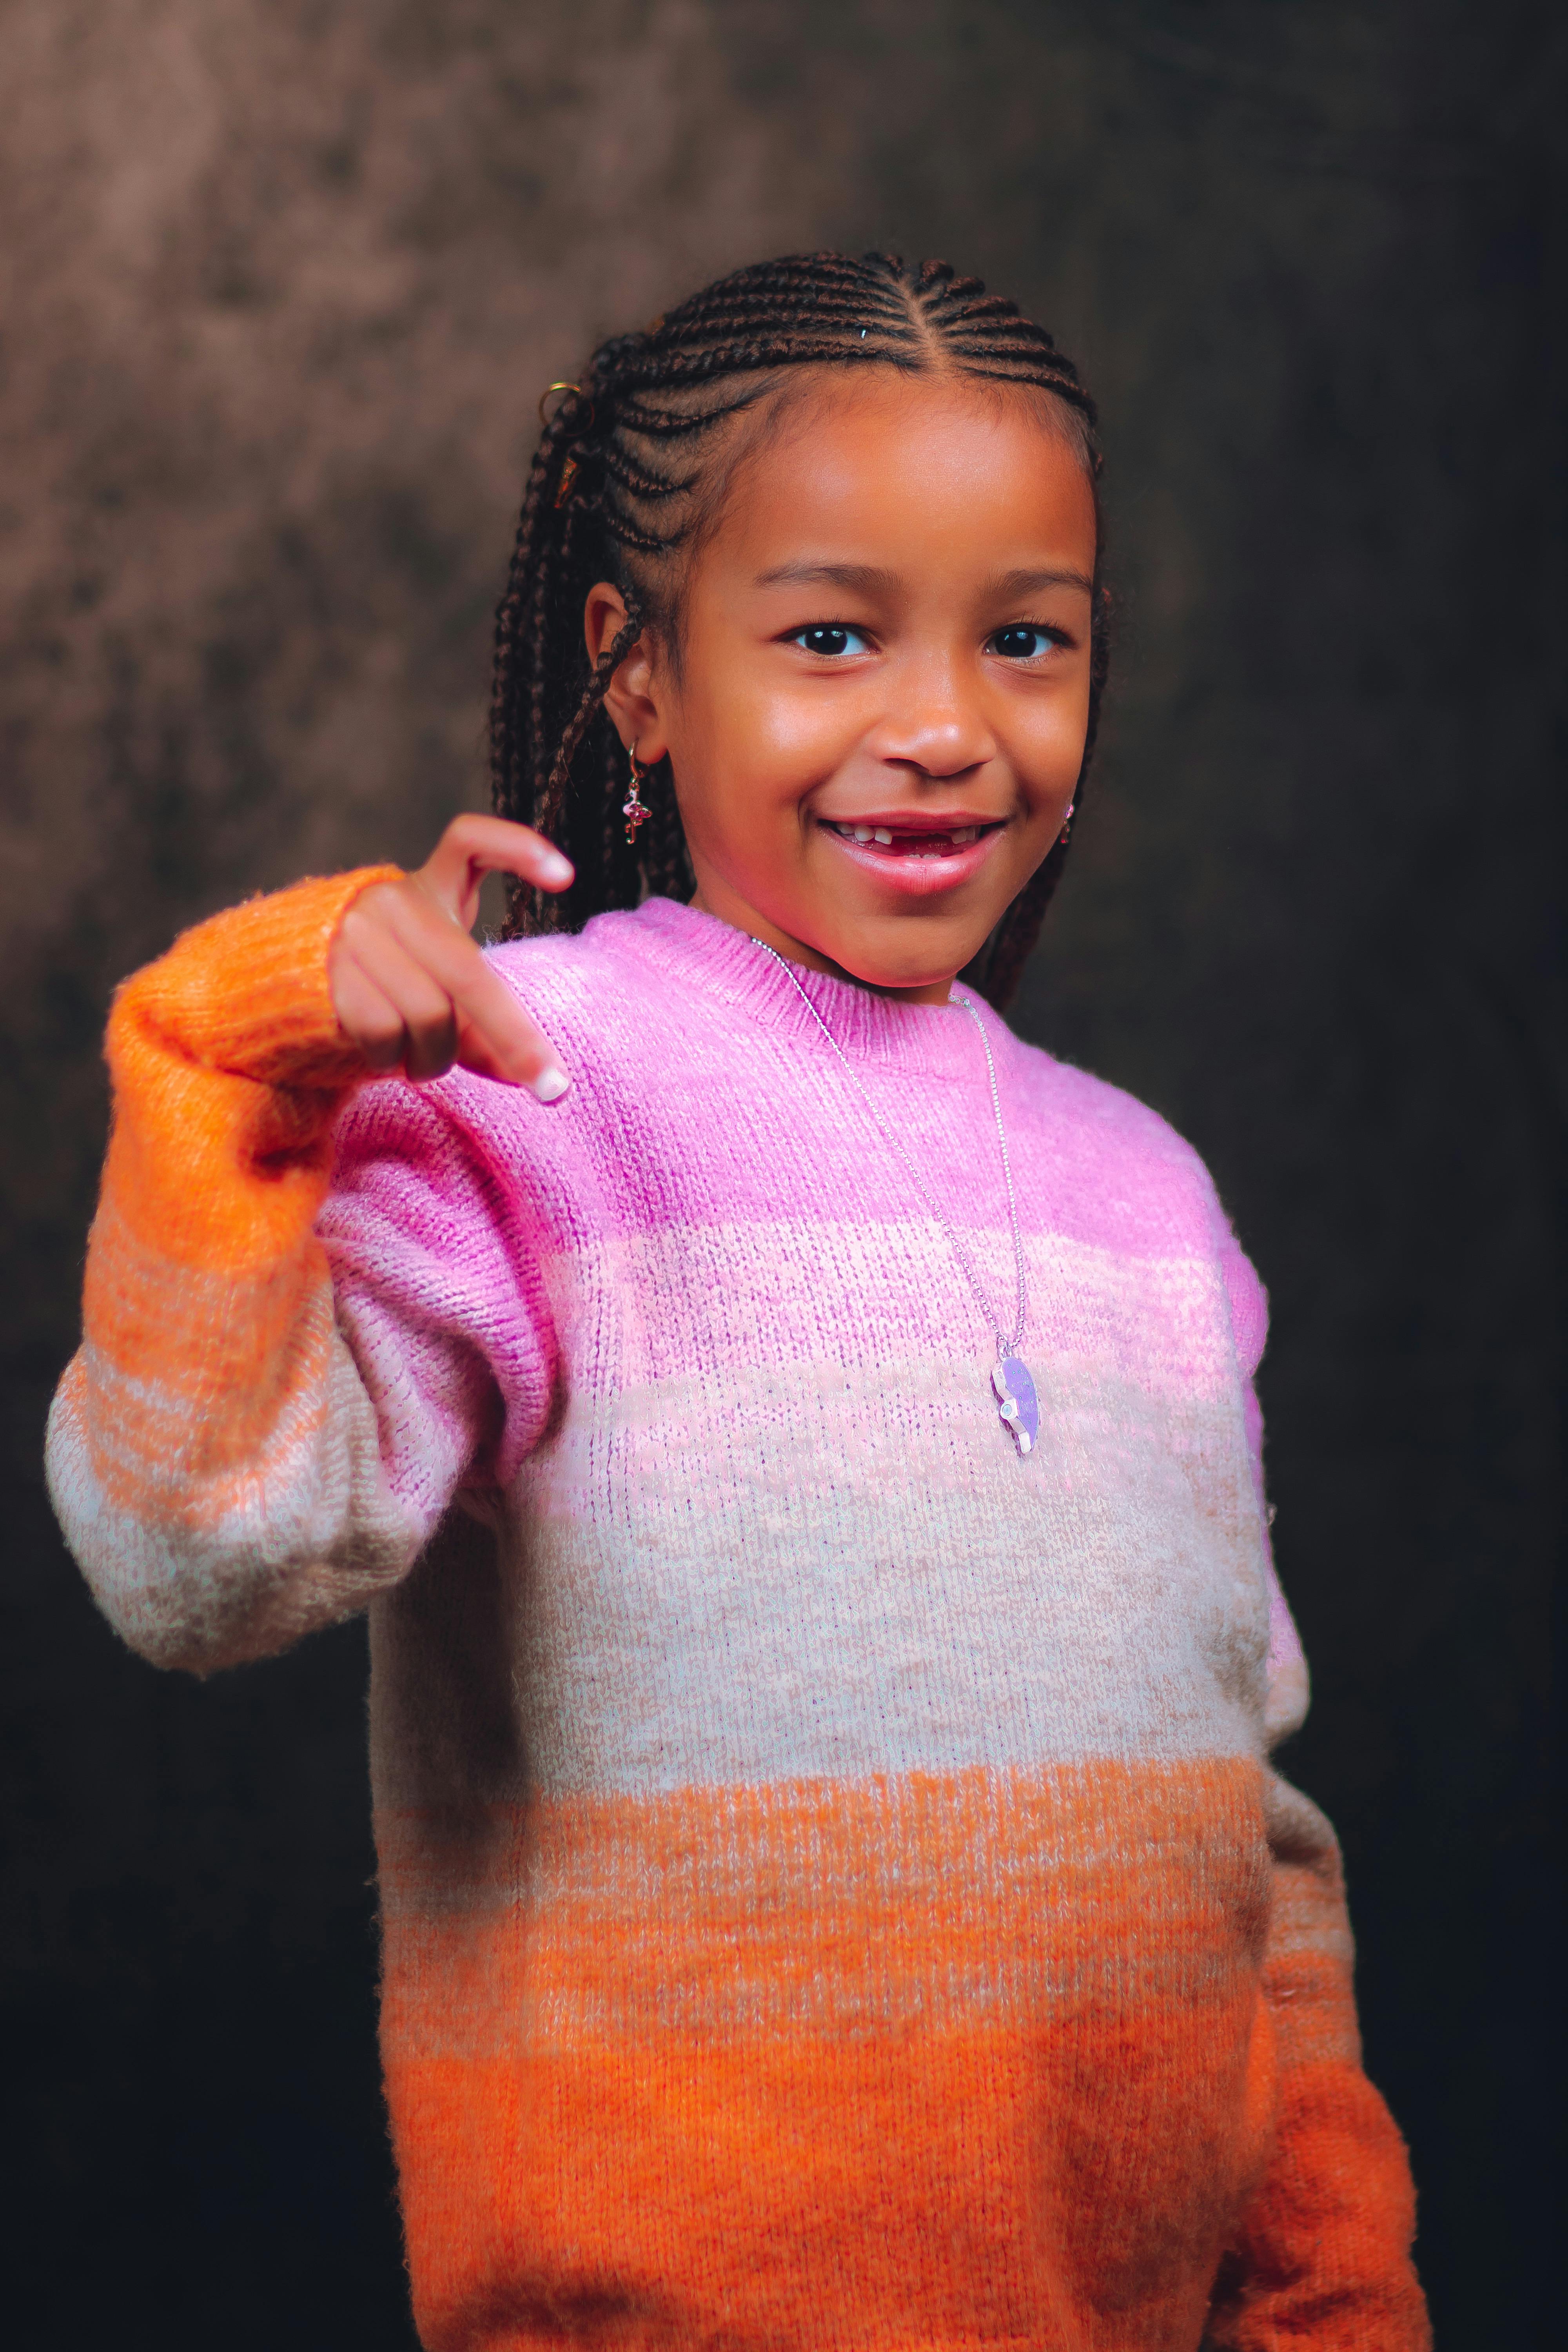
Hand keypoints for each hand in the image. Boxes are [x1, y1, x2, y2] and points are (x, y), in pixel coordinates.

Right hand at [329, 815, 573, 1095]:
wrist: (287, 988)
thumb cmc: (388, 986)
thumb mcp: (442, 990)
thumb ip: (485, 1027)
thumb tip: (532, 1078)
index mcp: (428, 888)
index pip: (469, 841)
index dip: (518, 849)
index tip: (566, 877)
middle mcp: (391, 902)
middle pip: (468, 973)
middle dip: (516, 1039)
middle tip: (553, 1089)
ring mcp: (355, 935)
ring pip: (429, 1016)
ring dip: (436, 1059)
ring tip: (424, 1062)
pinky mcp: (326, 974)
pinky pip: (385, 1034)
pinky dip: (394, 1059)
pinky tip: (388, 1056)